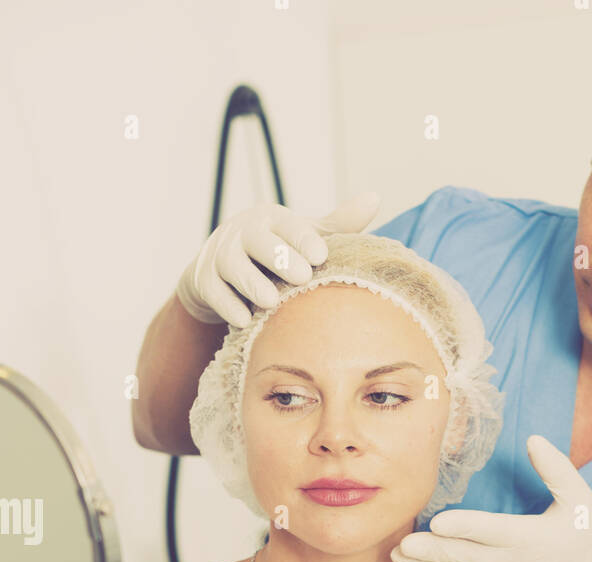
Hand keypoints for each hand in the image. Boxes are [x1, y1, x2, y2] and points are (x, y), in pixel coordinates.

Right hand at [175, 192, 381, 327]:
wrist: (222, 269)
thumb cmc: (276, 252)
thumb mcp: (305, 236)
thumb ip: (338, 224)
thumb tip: (374, 199)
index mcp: (272, 219)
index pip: (288, 225)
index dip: (303, 239)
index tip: (320, 256)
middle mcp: (244, 232)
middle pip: (259, 241)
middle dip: (279, 258)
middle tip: (301, 278)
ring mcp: (221, 255)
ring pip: (234, 266)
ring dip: (252, 283)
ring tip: (271, 301)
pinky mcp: (204, 281)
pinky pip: (215, 293)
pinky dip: (228, 306)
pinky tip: (244, 320)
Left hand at [390, 435, 591, 561]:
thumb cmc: (582, 541)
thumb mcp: (581, 502)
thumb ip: (558, 471)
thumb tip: (533, 440)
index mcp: (533, 540)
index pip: (494, 532)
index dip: (466, 528)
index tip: (438, 522)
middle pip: (467, 557)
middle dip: (433, 550)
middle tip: (405, 543)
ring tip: (399, 553)